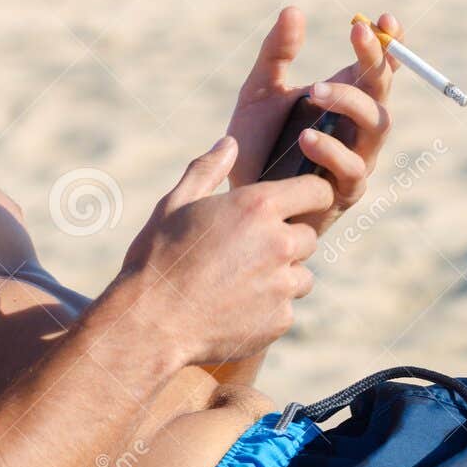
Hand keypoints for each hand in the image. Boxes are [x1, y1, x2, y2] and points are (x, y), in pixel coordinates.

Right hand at [107, 136, 331, 365]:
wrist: (150, 323)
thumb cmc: (158, 258)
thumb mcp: (175, 204)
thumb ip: (208, 169)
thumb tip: (229, 143)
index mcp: (258, 207)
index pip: (316, 190)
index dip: (311, 195)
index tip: (301, 202)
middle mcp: (279, 243)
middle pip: (309, 235)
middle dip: (287, 240)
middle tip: (248, 250)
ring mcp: (282, 285)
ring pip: (302, 275)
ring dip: (282, 276)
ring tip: (240, 281)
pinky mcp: (280, 319)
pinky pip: (286, 308)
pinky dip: (269, 309)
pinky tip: (235, 308)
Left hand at [225, 6, 399, 235]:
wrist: (239, 194)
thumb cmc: (256, 144)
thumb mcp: (259, 91)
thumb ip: (276, 54)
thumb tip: (293, 10)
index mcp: (345, 98)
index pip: (378, 67)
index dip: (389, 44)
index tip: (384, 18)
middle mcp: (358, 127)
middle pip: (383, 89)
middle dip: (374, 60)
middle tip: (355, 32)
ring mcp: (357, 158)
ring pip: (378, 124)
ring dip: (351, 101)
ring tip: (315, 90)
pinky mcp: (346, 191)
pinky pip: (352, 168)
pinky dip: (331, 150)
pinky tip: (306, 137)